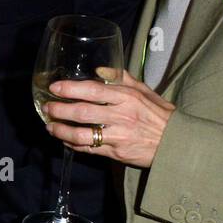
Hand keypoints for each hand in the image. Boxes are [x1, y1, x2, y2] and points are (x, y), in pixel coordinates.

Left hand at [43, 68, 175, 168]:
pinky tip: (65, 139)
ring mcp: (118, 135)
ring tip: (50, 126)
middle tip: (47, 107)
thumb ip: (122, 78)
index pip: (93, 90)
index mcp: (127, 96)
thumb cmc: (159, 115)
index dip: (71, 89)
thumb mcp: (145, 91)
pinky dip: (73, 144)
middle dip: (60, 110)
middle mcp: (122, 115)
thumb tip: (99, 70)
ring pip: (82, 134)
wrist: (176, 143)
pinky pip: (89, 149)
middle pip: (83, 112)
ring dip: (62, 130)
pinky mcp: (117, 152)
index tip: (55, 88)